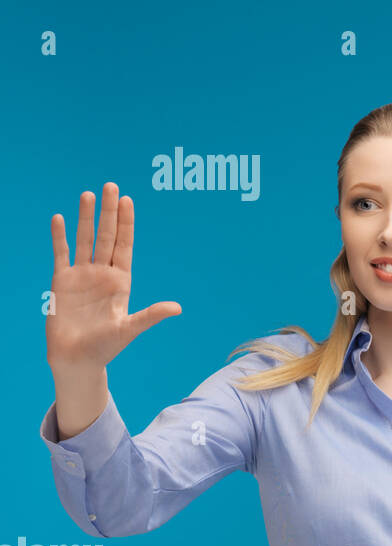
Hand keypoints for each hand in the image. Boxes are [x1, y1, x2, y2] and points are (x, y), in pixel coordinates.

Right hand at [46, 182, 180, 372]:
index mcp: (121, 281)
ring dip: (86, 218)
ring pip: (84, 239)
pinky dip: (59, 237)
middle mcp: (103, 274)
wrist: (77, 359)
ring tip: (87, 195)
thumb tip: (177, 308)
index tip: (127, 201)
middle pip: (106, 236)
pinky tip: (59, 218)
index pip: (124, 245)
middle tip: (111, 186)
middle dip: (109, 211)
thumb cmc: (106, 347)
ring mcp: (82, 276)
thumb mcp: (130, 328)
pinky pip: (60, 254)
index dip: (126, 223)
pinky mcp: (62, 282)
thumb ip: (150, 315)